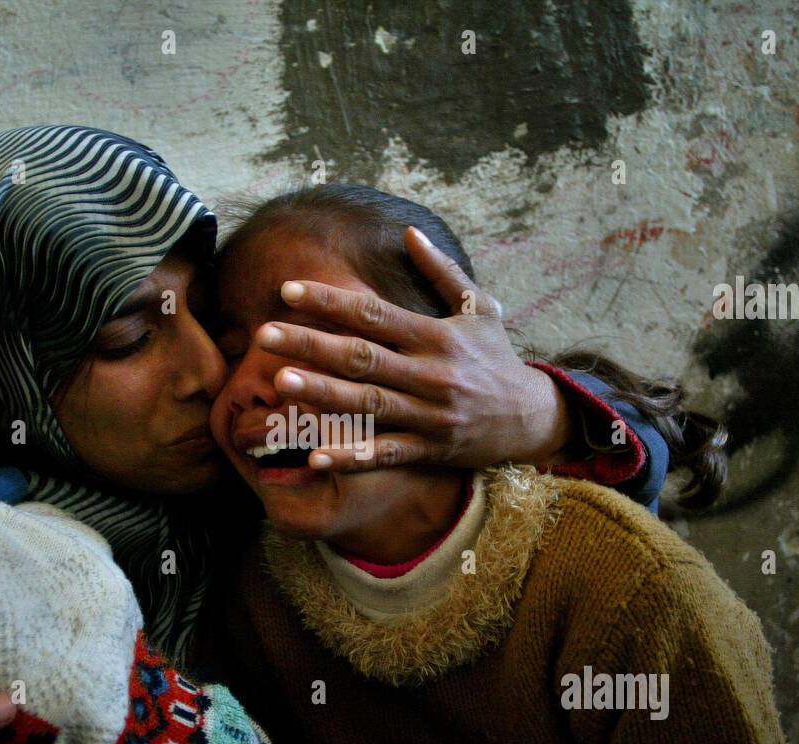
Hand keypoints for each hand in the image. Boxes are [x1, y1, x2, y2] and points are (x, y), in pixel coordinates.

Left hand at [256, 225, 570, 470]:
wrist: (534, 418)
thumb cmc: (498, 358)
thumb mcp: (480, 309)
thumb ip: (442, 272)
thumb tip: (410, 233)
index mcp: (436, 337)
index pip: (374, 314)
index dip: (331, 302)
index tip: (288, 290)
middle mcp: (430, 375)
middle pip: (362, 357)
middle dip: (311, 344)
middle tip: (265, 334)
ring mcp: (429, 416)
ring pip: (368, 405)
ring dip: (322, 395)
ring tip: (279, 383)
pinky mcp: (429, 451)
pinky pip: (385, 455)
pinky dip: (351, 456)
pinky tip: (314, 455)